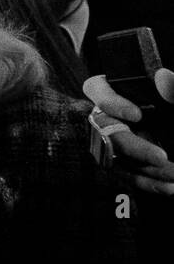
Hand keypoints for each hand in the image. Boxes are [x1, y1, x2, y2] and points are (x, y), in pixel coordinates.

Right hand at [83, 73, 173, 195]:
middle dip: (136, 147)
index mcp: (111, 90)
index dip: (111, 102)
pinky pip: (128, 174)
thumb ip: (172, 89)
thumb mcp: (172, 97)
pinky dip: (149, 182)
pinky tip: (170, 187)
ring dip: (146, 169)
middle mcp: (105, 116)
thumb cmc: (169, 107)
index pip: (97, 90)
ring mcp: (110, 142)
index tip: (137, 116)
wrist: (173, 125)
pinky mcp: (122, 163)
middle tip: (162, 157)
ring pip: (117, 157)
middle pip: (108, 131)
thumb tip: (164, 76)